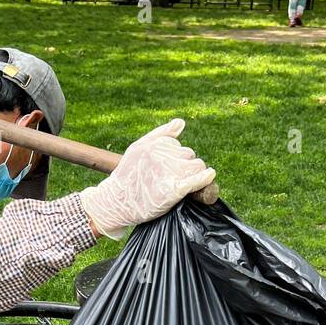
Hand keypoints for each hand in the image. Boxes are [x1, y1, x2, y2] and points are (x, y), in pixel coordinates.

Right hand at [81, 119, 217, 239]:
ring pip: (196, 166)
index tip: (165, 170)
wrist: (116, 202)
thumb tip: (181, 122)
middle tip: (170, 179)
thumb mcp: (138, 148)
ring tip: (180, 183)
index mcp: (155, 144)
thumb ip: (160, 134)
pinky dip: (206, 178)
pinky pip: (197, 179)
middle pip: (189, 155)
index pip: (178, 146)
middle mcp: (162, 155)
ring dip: (193, 174)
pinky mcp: (174, 189)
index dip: (174, 158)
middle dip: (184, 166)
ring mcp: (169, 172)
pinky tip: (209, 176)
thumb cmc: (127, 176)